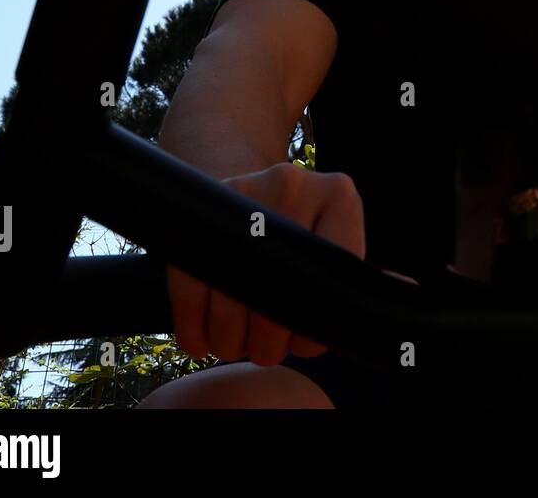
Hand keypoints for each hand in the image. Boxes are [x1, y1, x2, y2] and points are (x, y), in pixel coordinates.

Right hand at [165, 163, 365, 365]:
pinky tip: (200, 342)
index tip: (304, 343)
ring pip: (231, 290)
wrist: (260, 192)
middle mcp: (291, 185)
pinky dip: (192, 323)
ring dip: (230, 338)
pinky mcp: (201, 210)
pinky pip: (189, 281)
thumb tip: (349, 322)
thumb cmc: (307, 236)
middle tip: (268, 353)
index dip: (314, 322)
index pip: (331, 272)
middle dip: (269, 339)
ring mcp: (242, 192)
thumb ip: (346, 280)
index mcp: (337, 196)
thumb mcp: (336, 243)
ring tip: (236, 347)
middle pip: (278, 286)